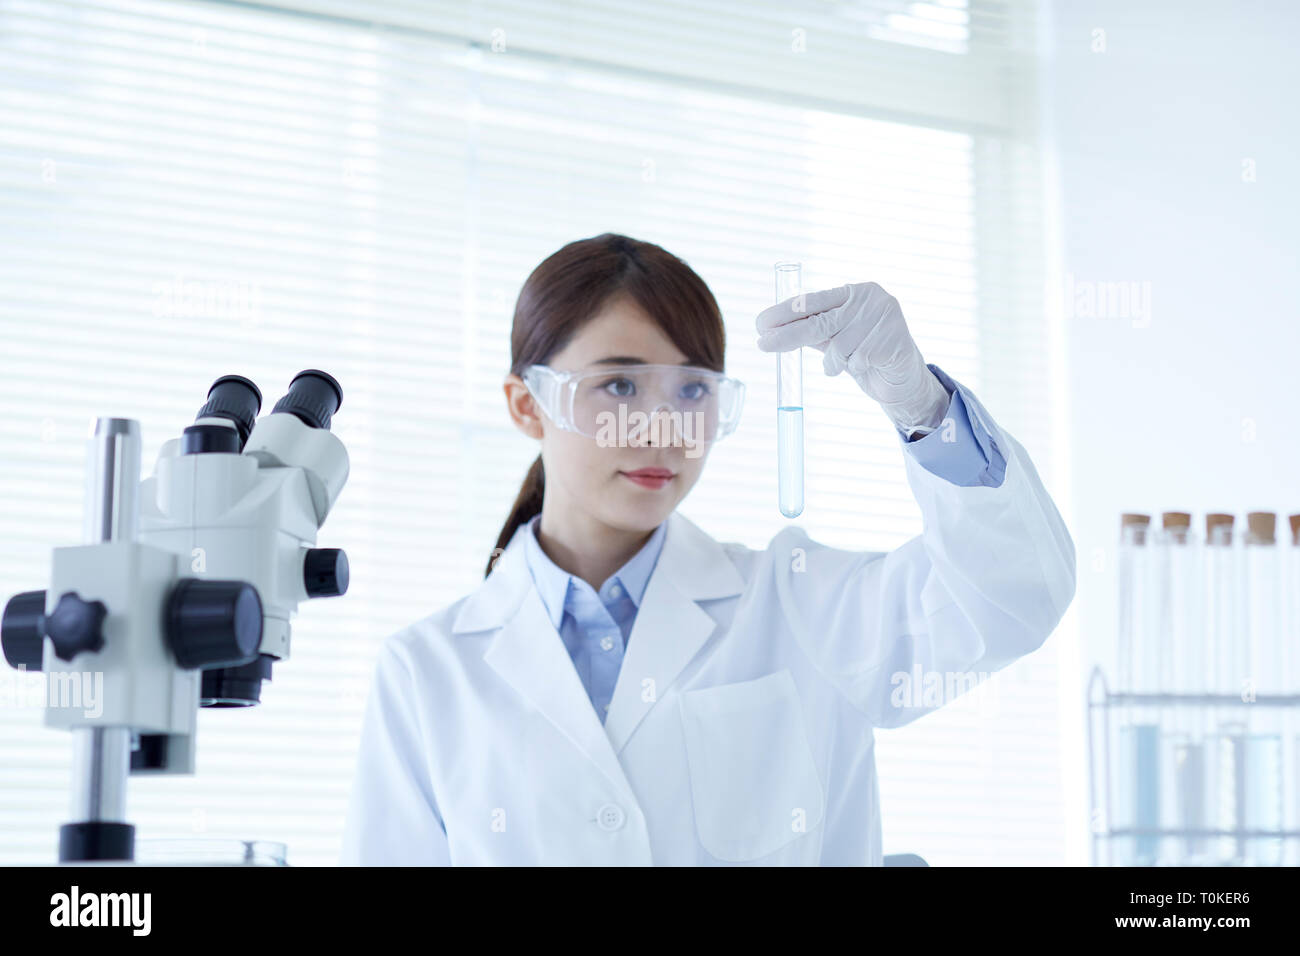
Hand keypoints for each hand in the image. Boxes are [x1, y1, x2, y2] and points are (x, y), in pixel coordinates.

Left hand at [755, 281, 949, 433]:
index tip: (760, 325)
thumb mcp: (835, 338)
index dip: (783, 313)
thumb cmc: (865, 353)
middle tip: (762, 345)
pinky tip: (869, 366)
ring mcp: (884, 316)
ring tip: (847, 364)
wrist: (903, 377)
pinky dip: (855, 370)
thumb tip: (769, 332)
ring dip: (834, 364)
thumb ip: (811, 330)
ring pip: (838, 348)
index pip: (811, 301)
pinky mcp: (894, 339)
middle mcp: (868, 297)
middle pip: (818, 321)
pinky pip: (857, 362)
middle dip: (787, 336)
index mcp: (851, 292)